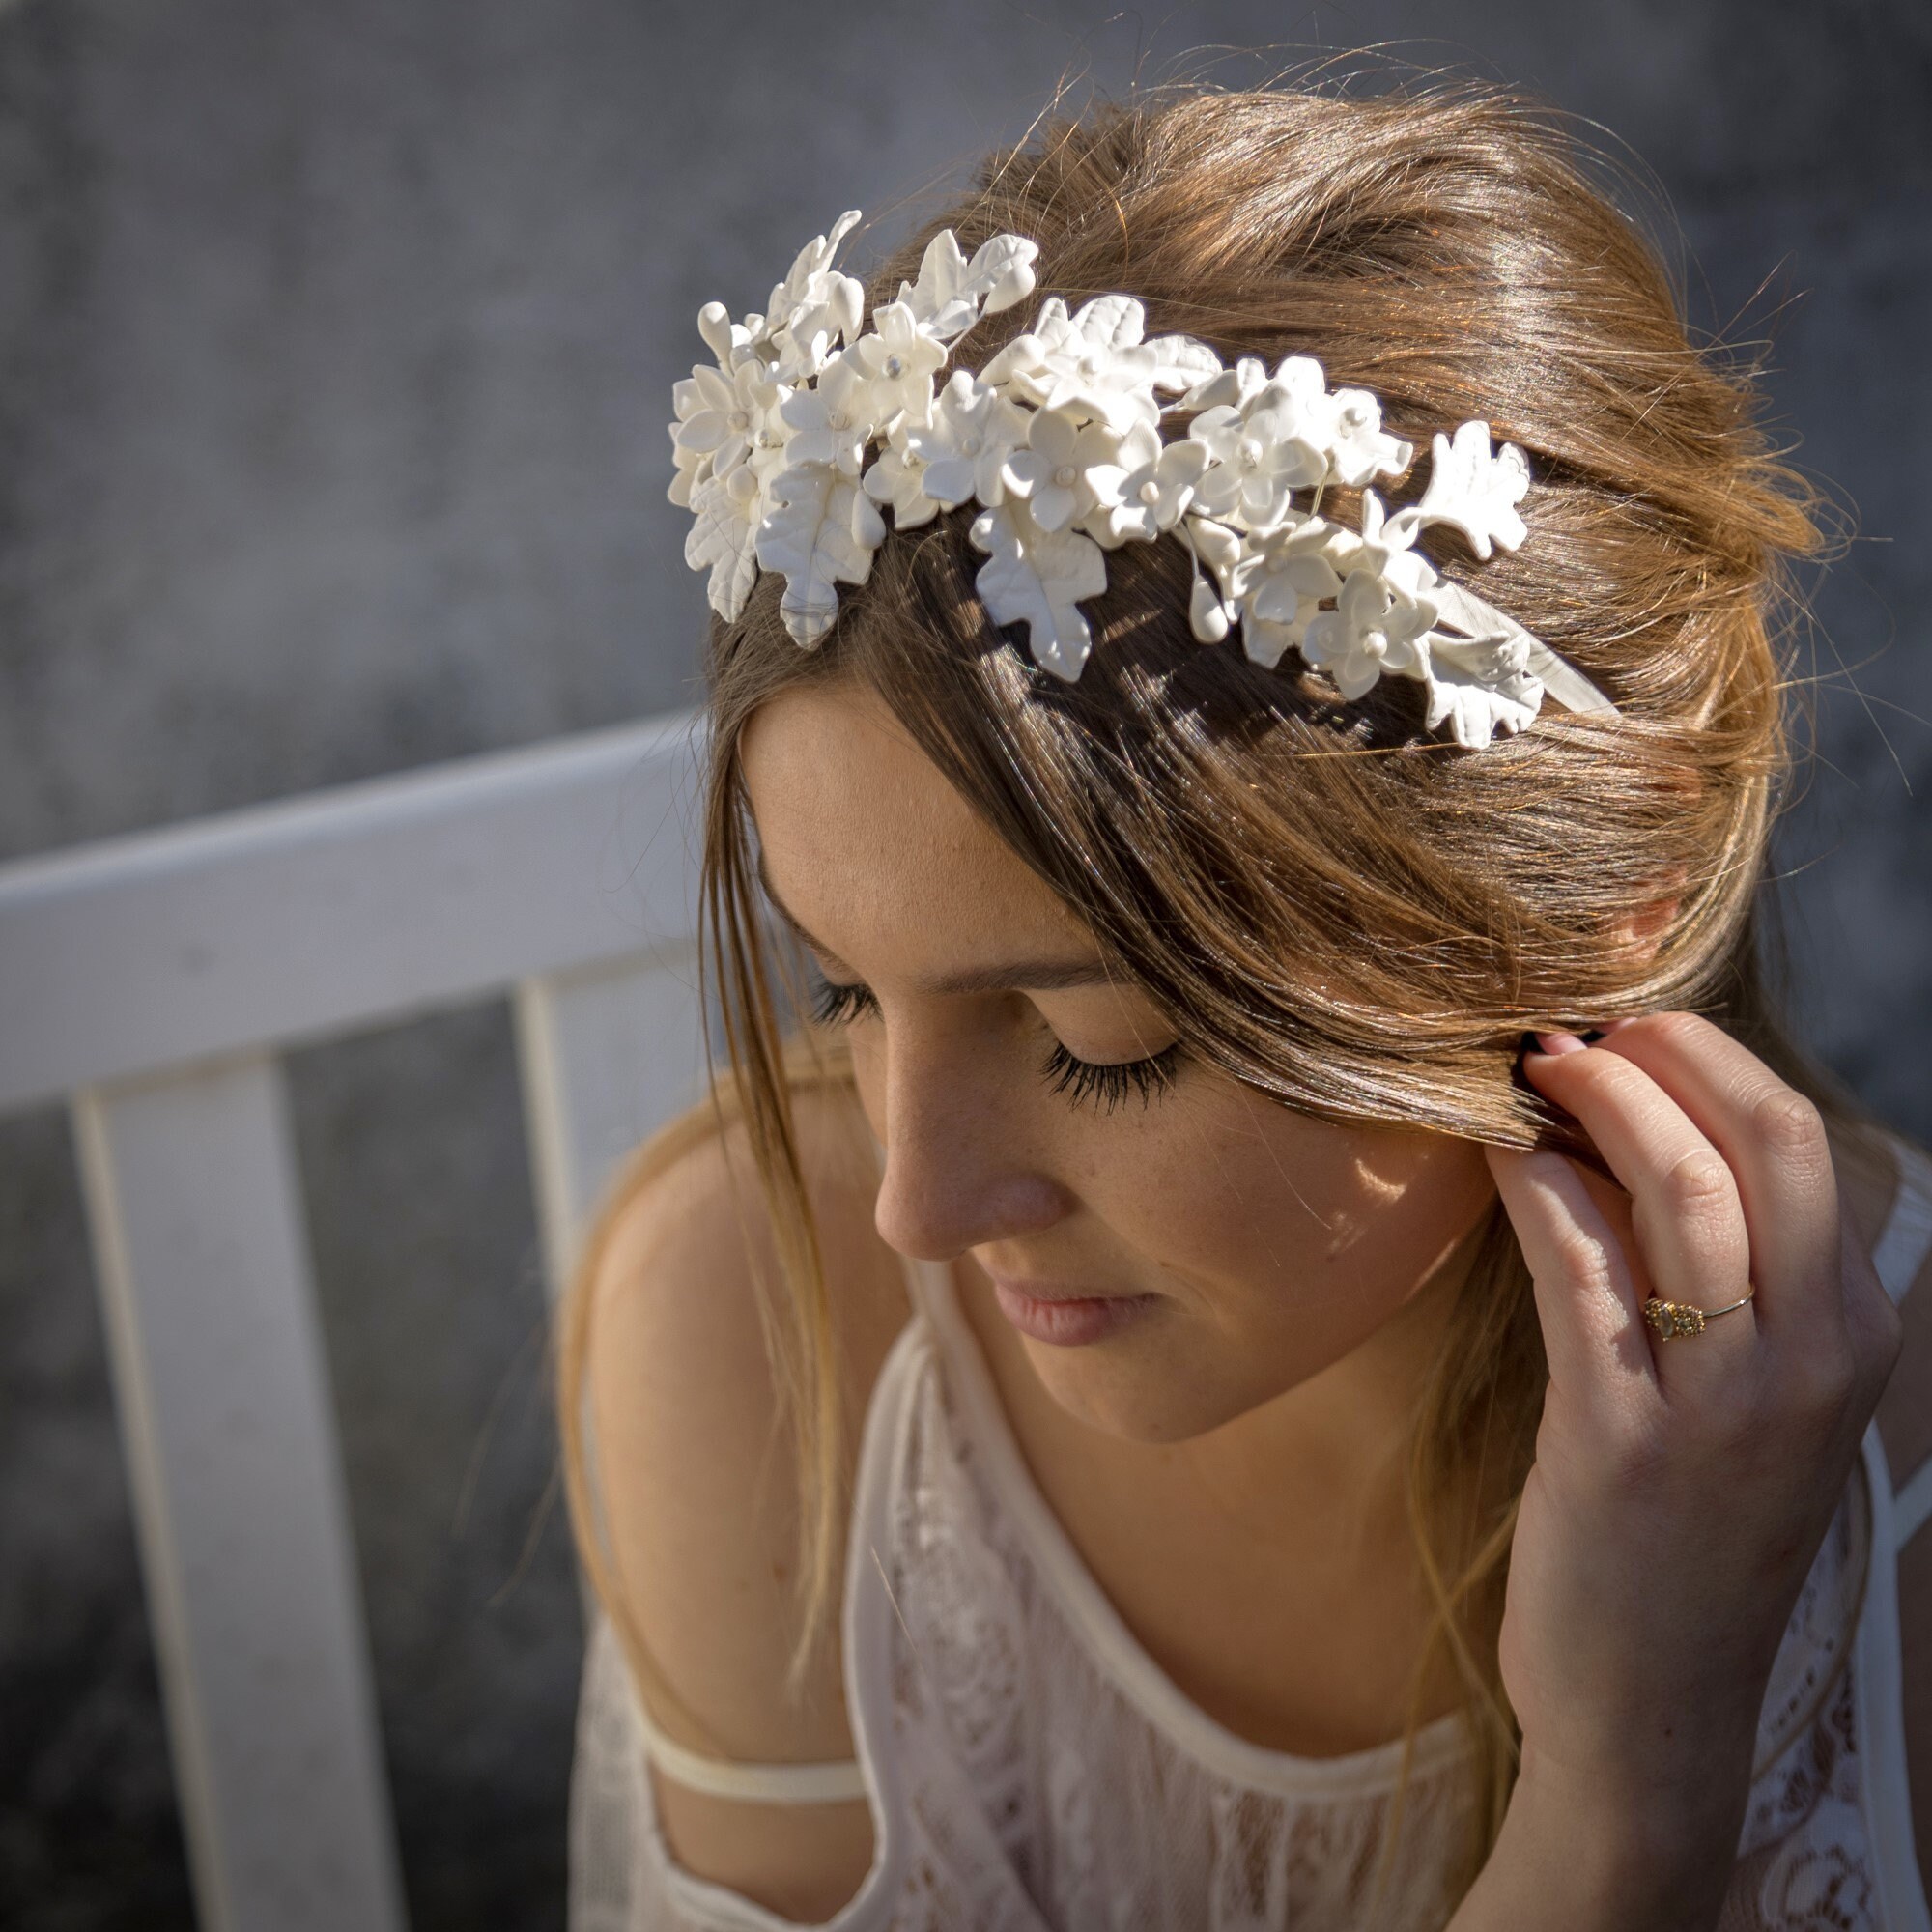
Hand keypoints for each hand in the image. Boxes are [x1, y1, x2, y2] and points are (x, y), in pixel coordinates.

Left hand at [1484, 1015, 1901, 1889]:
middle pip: (1764, 1138)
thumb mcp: (1754, 1397)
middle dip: (1663, 1055)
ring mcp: (1728, 1403)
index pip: (1802, 1139)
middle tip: (1575, 1033)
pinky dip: (1538, 1186)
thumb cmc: (1687, 1529)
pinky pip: (1583, 1268)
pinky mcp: (1626, 1440)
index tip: (1626, 1029)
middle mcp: (1815, 1358)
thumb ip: (1727, 1271)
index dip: (1706, 1059)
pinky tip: (1501, 1155)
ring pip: (1679, 1189)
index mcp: (1854, 1332)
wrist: (1653, 1702)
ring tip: (1528, 1071)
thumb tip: (1638, 1124)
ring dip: (1594, 1102)